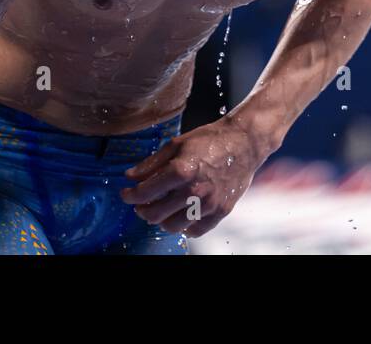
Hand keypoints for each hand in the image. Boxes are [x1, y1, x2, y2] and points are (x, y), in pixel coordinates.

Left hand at [121, 117, 264, 238]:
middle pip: (155, 214)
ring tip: (162, 208)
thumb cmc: (210, 139)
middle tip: (141, 203)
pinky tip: (182, 215)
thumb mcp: (176, 144)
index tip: (126, 194)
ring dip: (162, 219)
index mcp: (180, 171)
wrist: (244, 142)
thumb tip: (130, 177)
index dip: (130, 195)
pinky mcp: (221, 211)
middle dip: (142, 210)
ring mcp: (209, 203)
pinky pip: (196, 230)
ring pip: (173, 226)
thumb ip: (151, 163)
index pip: (145, 193)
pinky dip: (185, 227)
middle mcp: (193, 190)